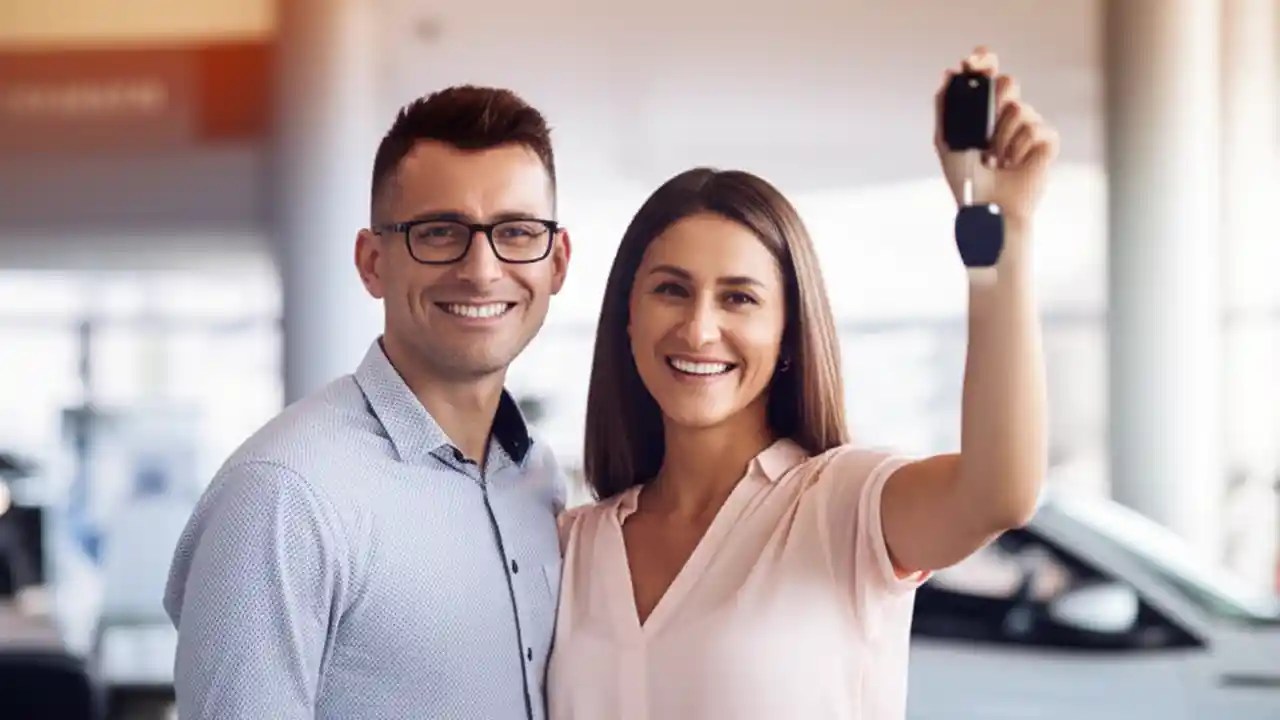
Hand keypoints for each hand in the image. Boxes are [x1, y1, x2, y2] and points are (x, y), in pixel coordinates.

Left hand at [935, 47, 1059, 222]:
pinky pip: (1036, 128)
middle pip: (1008, 82)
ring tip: (995, 159)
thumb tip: (948, 74)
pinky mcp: (1046, 142)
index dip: (985, 60)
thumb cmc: (967, 180)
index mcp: (985, 111)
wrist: (987, 208)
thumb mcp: (947, 140)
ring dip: (1001, 138)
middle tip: (984, 134)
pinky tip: (1013, 164)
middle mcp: (1008, 115)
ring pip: (1020, 108)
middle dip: (993, 103)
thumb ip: (945, 107)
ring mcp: (1029, 127)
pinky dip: (1019, 148)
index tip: (975, 60)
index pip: (990, 74)